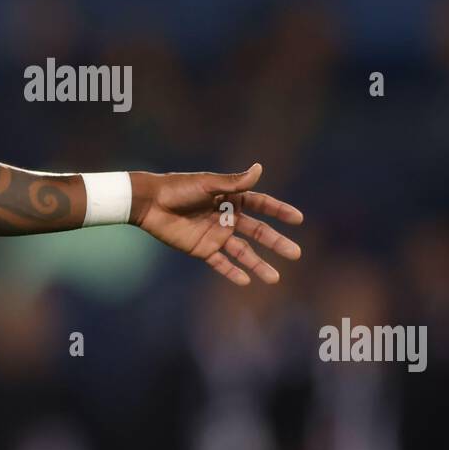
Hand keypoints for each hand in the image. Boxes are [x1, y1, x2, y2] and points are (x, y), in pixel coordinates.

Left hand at [130, 163, 301, 284]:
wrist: (150, 203)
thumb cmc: (177, 188)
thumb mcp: (207, 184)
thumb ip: (233, 182)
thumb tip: (259, 168)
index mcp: (231, 198)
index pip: (262, 205)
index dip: (280, 211)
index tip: (298, 218)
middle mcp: (227, 218)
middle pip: (258, 232)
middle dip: (276, 242)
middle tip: (296, 253)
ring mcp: (216, 235)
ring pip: (243, 252)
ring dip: (259, 264)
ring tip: (275, 278)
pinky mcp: (202, 249)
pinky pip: (221, 263)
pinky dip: (232, 272)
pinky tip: (246, 281)